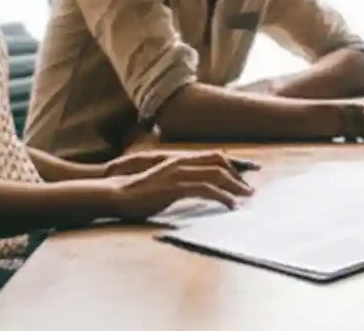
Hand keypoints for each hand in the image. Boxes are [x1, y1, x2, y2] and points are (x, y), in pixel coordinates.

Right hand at [107, 152, 254, 220]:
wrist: (114, 194)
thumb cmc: (137, 193)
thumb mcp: (164, 183)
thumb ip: (181, 182)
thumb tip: (196, 190)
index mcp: (179, 160)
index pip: (214, 157)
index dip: (232, 166)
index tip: (244, 179)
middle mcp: (181, 162)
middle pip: (220, 163)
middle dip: (238, 176)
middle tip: (248, 191)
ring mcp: (179, 173)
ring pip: (217, 175)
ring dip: (235, 187)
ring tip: (246, 198)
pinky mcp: (175, 187)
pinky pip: (206, 189)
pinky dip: (223, 197)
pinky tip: (231, 206)